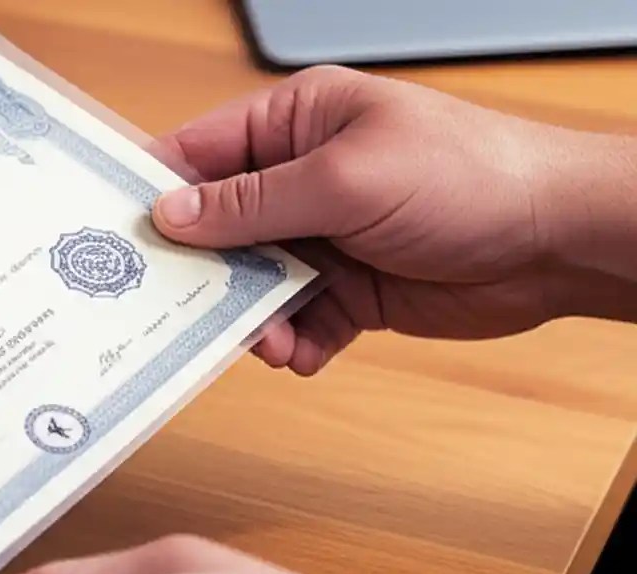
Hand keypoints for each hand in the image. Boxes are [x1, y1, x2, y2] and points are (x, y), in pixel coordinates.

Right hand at [148, 65, 636, 375]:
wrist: (556, 242)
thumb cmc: (466, 177)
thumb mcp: (343, 181)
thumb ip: (250, 203)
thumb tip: (171, 214)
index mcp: (295, 122)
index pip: (200, 154)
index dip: (156, 194)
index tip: (117, 238)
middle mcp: (301, 178)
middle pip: (217, 228)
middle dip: (202, 272)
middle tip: (179, 310)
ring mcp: (324, 235)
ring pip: (251, 283)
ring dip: (250, 318)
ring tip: (267, 341)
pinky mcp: (348, 288)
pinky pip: (296, 320)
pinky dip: (294, 342)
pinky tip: (305, 353)